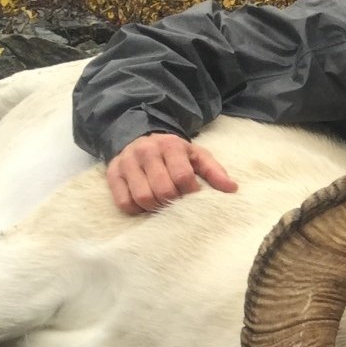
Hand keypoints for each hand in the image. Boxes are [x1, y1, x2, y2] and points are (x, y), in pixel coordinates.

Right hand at [106, 132, 237, 214]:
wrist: (139, 137)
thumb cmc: (174, 153)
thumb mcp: (197, 155)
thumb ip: (214, 171)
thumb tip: (231, 189)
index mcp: (170, 145)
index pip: (182, 177)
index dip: (190, 192)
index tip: (193, 195)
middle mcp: (146, 151)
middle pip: (163, 190)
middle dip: (173, 202)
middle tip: (176, 201)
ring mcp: (127, 162)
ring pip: (142, 197)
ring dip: (155, 207)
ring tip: (162, 203)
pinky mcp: (113, 174)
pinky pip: (123, 202)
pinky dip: (136, 209)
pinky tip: (145, 204)